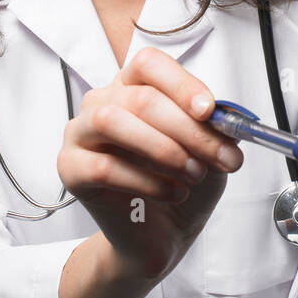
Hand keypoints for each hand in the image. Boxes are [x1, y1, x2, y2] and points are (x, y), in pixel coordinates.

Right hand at [57, 46, 242, 281]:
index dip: (181, 84)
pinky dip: (146, 181)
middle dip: (188, 129)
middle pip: (140, 97)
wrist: (160, 233)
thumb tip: (227, 119)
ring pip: (112, 122)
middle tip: (222, 157)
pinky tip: (172, 192)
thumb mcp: (208, 150)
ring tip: (193, 174)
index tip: (209, 111)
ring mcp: (80, 133)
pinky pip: (103, 167)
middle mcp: (101, 102)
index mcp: (132, 85)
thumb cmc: (180, 182)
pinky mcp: (70, 168)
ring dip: (163, 150)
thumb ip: (214, 129)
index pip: (149, 64)